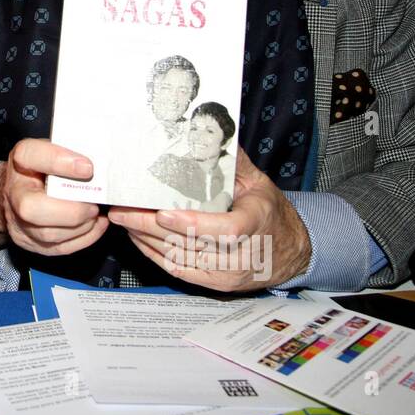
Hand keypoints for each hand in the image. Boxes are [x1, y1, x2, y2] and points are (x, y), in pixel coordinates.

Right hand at [0, 139, 109, 256]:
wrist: (19, 190)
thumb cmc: (43, 167)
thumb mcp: (53, 148)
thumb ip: (71, 150)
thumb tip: (102, 159)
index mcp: (20, 161)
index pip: (29, 155)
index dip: (57, 161)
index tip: (88, 167)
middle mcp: (13, 193)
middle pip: (31, 208)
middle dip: (70, 211)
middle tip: (93, 205)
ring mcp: (18, 222)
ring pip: (48, 235)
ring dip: (80, 227)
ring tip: (96, 214)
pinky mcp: (30, 243)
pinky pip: (59, 248)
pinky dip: (84, 238)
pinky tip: (96, 225)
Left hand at [107, 147, 311, 291]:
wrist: (292, 251)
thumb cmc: (270, 212)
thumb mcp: (259, 182)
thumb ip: (233, 160)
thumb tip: (209, 131)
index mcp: (257, 222)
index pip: (225, 230)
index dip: (191, 224)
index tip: (162, 212)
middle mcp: (244, 253)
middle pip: (191, 244)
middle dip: (150, 227)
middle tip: (122, 210)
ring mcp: (230, 273)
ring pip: (181, 258)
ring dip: (147, 240)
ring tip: (124, 221)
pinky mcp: (218, 284)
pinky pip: (181, 271)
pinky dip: (155, 255)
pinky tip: (139, 239)